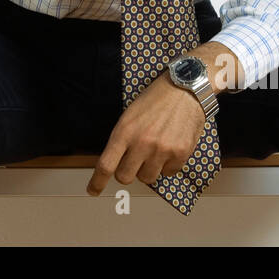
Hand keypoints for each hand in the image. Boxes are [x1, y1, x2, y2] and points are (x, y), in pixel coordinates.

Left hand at [86, 73, 205, 195]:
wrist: (185, 88)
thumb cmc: (156, 99)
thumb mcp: (130, 115)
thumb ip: (123, 139)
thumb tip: (117, 162)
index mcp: (124, 131)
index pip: (106, 164)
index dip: (97, 182)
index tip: (92, 190)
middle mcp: (142, 143)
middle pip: (125, 177)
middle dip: (127, 172)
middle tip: (134, 161)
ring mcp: (162, 150)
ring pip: (147, 178)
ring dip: (148, 170)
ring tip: (154, 150)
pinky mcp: (180, 154)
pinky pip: (169, 173)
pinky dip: (167, 166)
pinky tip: (169, 148)